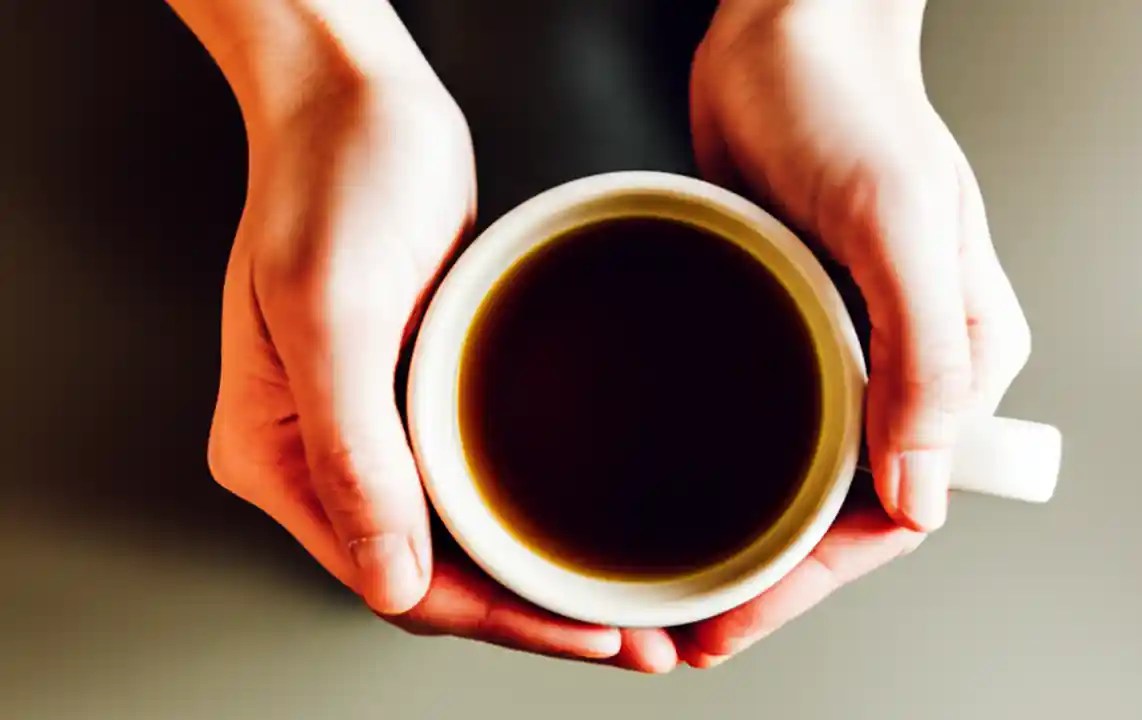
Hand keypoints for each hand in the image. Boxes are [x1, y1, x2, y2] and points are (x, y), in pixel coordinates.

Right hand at [206, 69, 624, 659]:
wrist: (356, 101)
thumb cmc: (333, 179)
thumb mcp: (333, 314)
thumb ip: (351, 453)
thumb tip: (390, 575)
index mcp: (278, 454)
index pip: (394, 580)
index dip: (497, 620)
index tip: (584, 631)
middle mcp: (321, 455)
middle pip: (433, 573)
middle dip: (530, 614)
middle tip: (629, 636)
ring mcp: (371, 426)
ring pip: (459, 536)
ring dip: (536, 575)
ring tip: (622, 602)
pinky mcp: (415, 392)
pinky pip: (472, 479)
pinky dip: (526, 516)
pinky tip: (584, 526)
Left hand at [679, 0, 1031, 663]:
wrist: (784, 30)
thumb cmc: (847, 102)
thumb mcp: (896, 221)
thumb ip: (924, 357)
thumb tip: (921, 492)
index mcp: (952, 356)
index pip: (895, 506)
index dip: (816, 578)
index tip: (740, 616)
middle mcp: (897, 363)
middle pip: (837, 507)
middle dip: (769, 579)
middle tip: (692, 629)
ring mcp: (836, 344)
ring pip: (793, 474)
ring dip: (741, 537)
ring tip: (673, 588)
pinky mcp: (779, 317)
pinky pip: (757, 418)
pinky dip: (720, 469)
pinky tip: (670, 495)